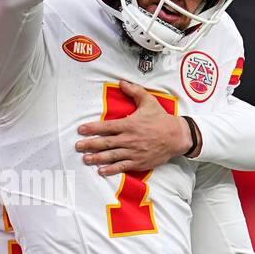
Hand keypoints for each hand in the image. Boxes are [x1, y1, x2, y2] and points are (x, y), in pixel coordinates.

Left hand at [76, 80, 192, 173]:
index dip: (92, 128)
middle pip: (105, 143)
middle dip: (89, 144)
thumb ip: (134, 91)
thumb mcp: (149, 101)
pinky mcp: (138, 162)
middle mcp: (128, 139)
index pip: (106, 127)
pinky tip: (101, 171)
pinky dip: (111, 169)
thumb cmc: (162, 119)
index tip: (81, 130)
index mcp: (129, 124)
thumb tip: (122, 82)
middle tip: (77, 146)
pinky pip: (122, 166)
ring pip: (111, 156)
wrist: (176, 136)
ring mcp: (133, 152)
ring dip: (96, 158)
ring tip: (85, 159)